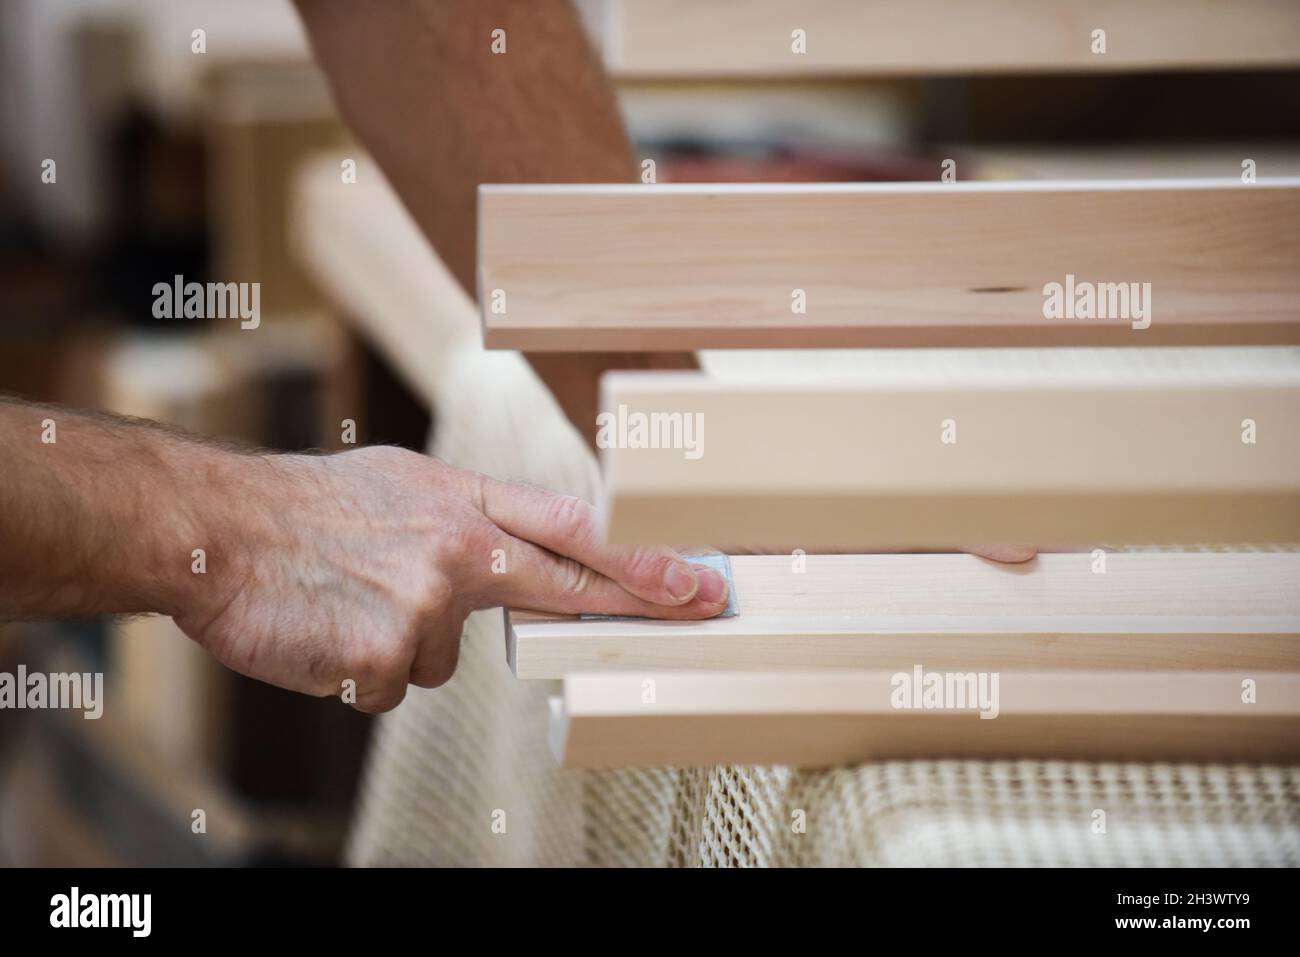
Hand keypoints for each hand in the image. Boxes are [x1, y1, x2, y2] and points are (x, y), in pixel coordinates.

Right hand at [174, 446, 729, 711]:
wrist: (217, 529)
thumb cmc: (306, 508)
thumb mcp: (401, 483)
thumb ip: (466, 518)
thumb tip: (512, 556)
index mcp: (461, 501)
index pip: (571, 527)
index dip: (638, 555)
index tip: (694, 573)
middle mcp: (458, 547)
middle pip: (566, 581)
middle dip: (640, 595)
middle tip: (699, 600)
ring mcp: (426, 601)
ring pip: (445, 657)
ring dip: (405, 643)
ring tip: (353, 600)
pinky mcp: (388, 654)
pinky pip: (397, 682)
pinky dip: (365, 669)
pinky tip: (332, 630)